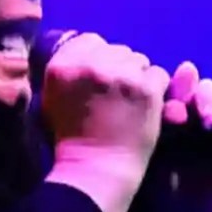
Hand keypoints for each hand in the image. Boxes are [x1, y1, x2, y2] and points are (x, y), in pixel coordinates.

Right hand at [41, 32, 170, 211]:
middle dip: (119, 67)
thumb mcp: (52, 100)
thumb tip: (84, 54)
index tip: (101, 78)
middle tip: (116, 95)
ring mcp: (120, 75)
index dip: (99, 57)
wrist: (94, 171)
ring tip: (130, 103)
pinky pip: (158, 74)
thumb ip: (67, 72)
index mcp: (62, 66)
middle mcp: (90, 64)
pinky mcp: (146, 89)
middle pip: (116, 49)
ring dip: (138, 77)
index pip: (90, 40)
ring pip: (139, 60)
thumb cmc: (70, 141)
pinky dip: (156, 89)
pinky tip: (145, 108)